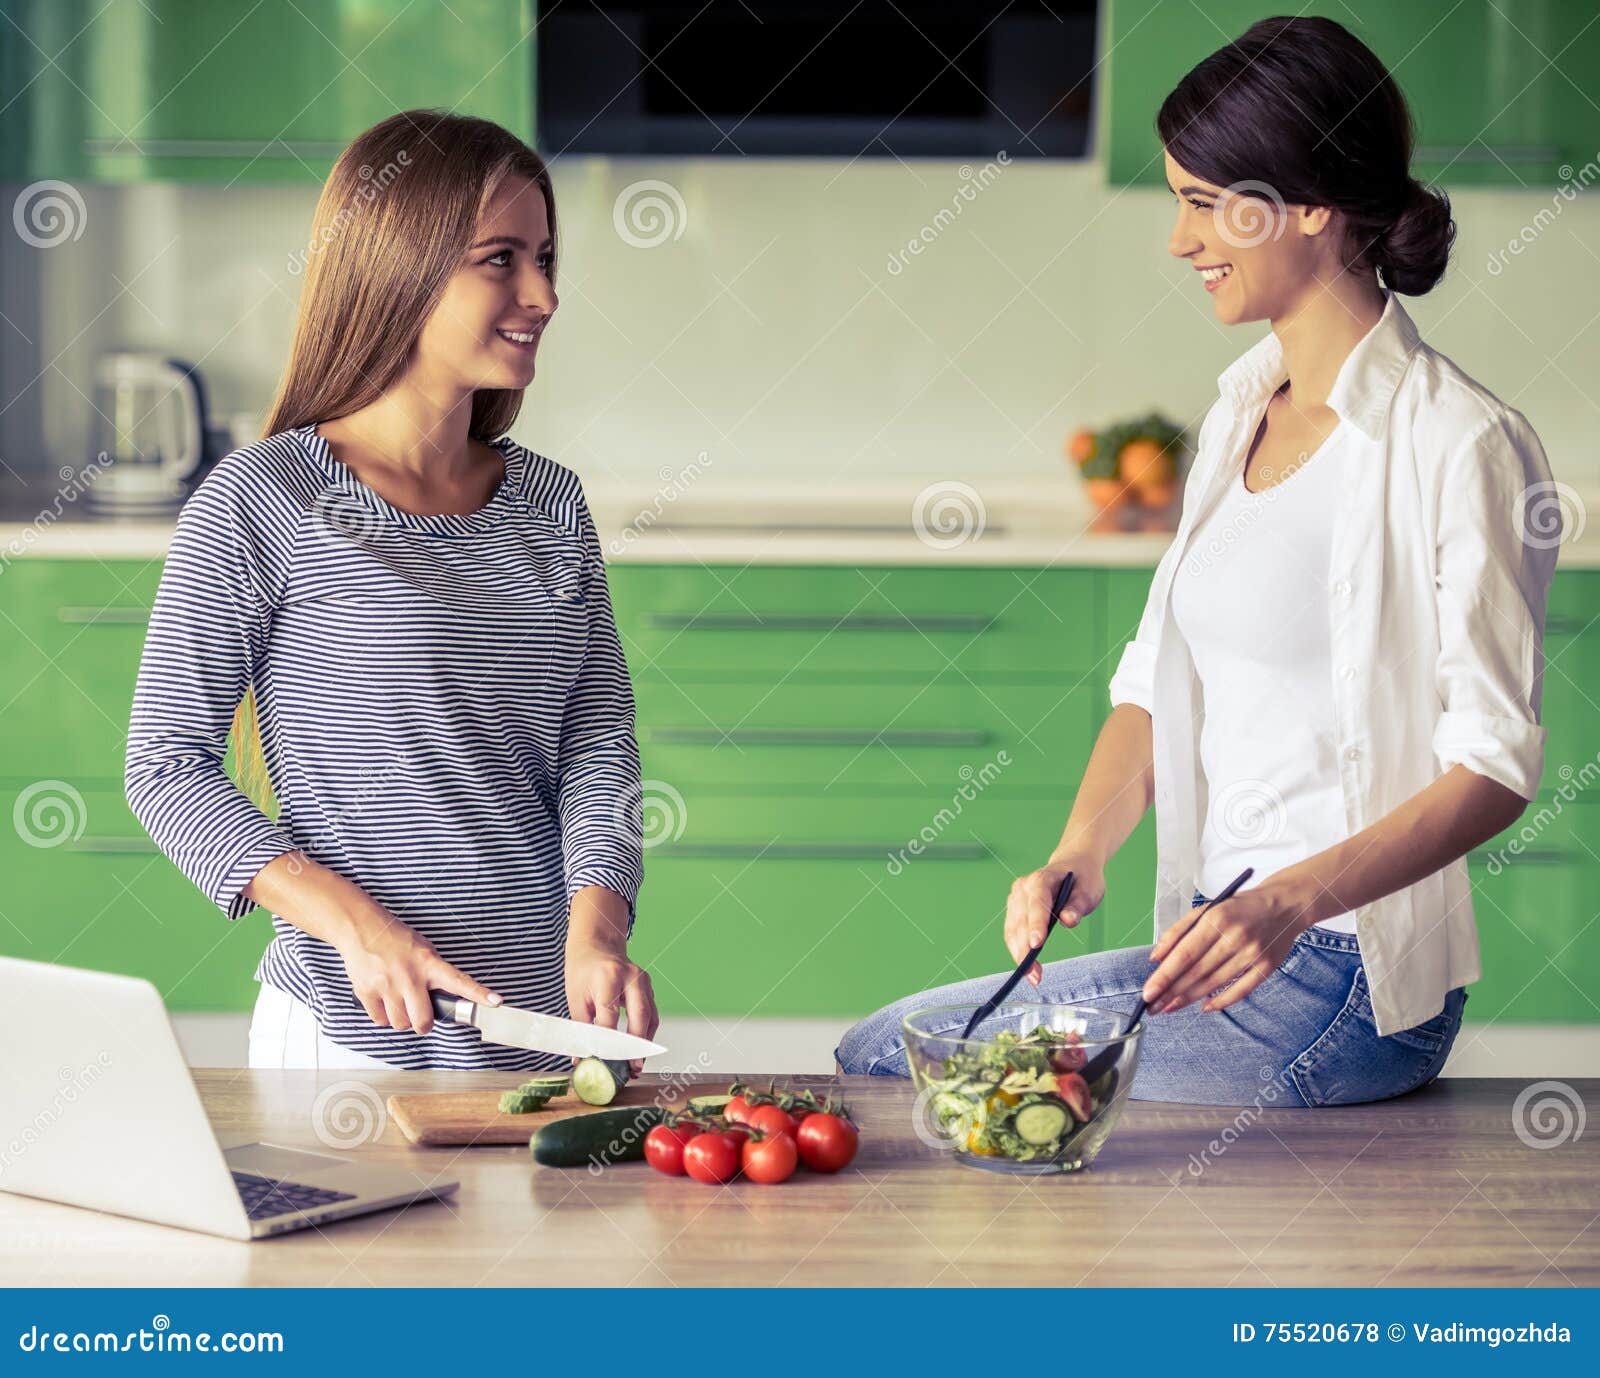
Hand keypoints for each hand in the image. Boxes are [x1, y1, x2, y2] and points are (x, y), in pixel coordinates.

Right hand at [335, 909, 502, 1034]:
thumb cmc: (395, 939)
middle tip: (421, 1014)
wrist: (361, 928)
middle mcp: (409, 977)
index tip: (496, 1002)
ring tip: (399, 1000)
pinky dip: (383, 1016)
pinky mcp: (367, 992)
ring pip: (400, 1024)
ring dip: (402, 1019)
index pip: (459, 981)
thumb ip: (435, 973)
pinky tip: (384, 1000)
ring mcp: (387, 986)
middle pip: (423, 1021)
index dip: (479, 994)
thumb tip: (448, 997)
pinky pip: (380, 1021)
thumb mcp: (424, 950)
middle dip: (423, 1024)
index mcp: (429, 963)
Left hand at [565, 938, 658, 1077]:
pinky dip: (647, 1032)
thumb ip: (582, 1029)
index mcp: (607, 978)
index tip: (603, 1062)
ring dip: (645, 1043)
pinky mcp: (649, 986)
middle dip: (636, 1046)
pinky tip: (640, 1048)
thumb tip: (583, 1060)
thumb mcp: (575, 999)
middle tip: (632, 1068)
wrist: (596, 946)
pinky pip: (652, 1012)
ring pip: (650, 1016)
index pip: (609, 1016)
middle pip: (639, 1016)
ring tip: (637, 1065)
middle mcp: (630, 977)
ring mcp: (643, 981)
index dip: (607, 1042)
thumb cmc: (583, 972)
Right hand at [1005, 855, 1105, 986]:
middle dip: (1025, 950)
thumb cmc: (1083, 880)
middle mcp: (1023, 888)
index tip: (1037, 945)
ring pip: (1012, 930)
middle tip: (1035, 976)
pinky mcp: (1015, 909)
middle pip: (1020, 921)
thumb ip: (1077, 906)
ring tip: (1033, 977)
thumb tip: (1068, 921)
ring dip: (1019, 954)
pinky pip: (1012, 932)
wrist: (1074, 866)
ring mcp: (1016, 898)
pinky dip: (1017, 950)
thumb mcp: (1089, 891)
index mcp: (1042, 879)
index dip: (1036, 924)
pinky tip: (1027, 967)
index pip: (1037, 903)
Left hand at [1142, 879, 1313, 1013]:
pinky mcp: (1267, 967)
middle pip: (1197, 971)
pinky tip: (1204, 1007)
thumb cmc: (1238, 908)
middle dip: (1172, 992)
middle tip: (1153, 1006)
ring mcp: (1253, 954)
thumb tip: (1156, 958)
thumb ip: (1179, 931)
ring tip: (1170, 1007)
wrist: (1283, 905)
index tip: (1148, 992)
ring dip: (1189, 998)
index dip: (1165, 976)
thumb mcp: (1206, 909)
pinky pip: (1241, 990)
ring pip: (1215, 982)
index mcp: (1216, 919)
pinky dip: (1221, 1001)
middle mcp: (1235, 937)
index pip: (1184, 954)